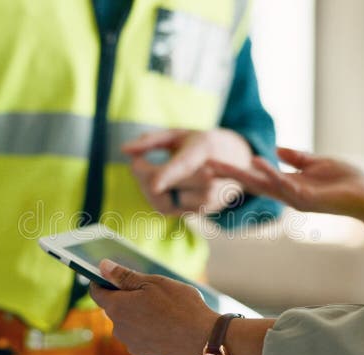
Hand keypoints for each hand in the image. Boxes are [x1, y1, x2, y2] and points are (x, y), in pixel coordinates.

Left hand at [89, 259, 219, 354]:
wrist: (204, 339)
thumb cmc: (180, 306)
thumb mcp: (153, 283)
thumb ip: (124, 276)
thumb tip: (102, 266)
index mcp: (117, 308)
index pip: (97, 293)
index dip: (101, 281)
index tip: (110, 274)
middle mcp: (119, 329)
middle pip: (114, 309)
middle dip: (126, 298)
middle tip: (149, 289)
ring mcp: (132, 344)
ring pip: (129, 323)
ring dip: (138, 314)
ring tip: (163, 307)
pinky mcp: (147, 354)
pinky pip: (141, 336)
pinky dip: (149, 328)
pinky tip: (168, 323)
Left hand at [122, 129, 251, 214]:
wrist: (238, 162)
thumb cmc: (202, 144)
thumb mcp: (180, 134)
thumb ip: (151, 140)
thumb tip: (124, 150)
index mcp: (205, 149)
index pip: (185, 166)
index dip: (168, 175)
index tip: (154, 184)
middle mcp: (211, 178)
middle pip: (170, 187)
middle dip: (145, 177)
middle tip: (136, 163)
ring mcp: (210, 198)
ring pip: (166, 203)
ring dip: (149, 190)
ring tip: (149, 175)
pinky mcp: (204, 211)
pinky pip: (169, 210)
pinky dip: (157, 199)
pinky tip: (160, 186)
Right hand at [209, 147, 363, 244]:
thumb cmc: (346, 182)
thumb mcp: (317, 163)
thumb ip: (296, 158)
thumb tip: (276, 150)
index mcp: (287, 184)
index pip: (256, 176)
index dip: (236, 169)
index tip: (214, 161)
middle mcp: (286, 193)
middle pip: (252, 183)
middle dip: (229, 174)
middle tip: (204, 166)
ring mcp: (294, 197)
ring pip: (262, 184)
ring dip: (242, 173)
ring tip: (221, 164)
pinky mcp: (307, 199)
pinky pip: (284, 184)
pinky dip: (270, 173)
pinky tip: (258, 162)